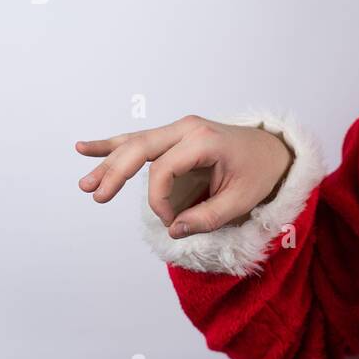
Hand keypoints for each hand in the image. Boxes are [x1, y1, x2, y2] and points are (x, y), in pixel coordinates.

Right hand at [75, 116, 293, 237]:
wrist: (273, 150)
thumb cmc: (259, 173)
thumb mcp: (242, 200)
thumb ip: (208, 217)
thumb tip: (174, 230)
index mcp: (204, 140)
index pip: (164, 170)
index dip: (160, 201)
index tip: (173, 222)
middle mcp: (188, 129)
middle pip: (140, 148)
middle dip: (116, 173)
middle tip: (96, 196)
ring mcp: (179, 129)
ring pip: (134, 144)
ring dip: (108, 163)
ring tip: (85, 184)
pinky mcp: (174, 137)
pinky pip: (139, 140)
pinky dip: (113, 145)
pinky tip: (85, 148)